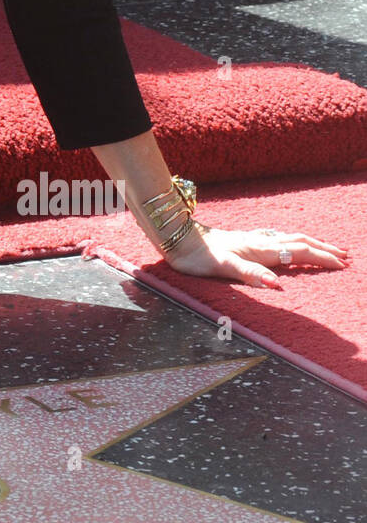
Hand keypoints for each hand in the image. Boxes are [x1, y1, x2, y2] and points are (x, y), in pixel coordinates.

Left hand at [163, 223, 350, 289]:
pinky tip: (289, 244)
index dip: (321, 258)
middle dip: (324, 249)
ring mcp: (252, 240)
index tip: (342, 265)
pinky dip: (293, 242)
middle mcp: (259, 242)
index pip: (298, 252)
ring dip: (311, 244)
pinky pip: (277, 239)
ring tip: (327, 249)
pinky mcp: (244, 240)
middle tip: (346, 255)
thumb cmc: (197, 256)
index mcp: (260, 250)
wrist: (177, 238)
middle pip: (299, 242)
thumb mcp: (222, 267)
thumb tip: (277, 284)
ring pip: (289, 238)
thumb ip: (250, 274)